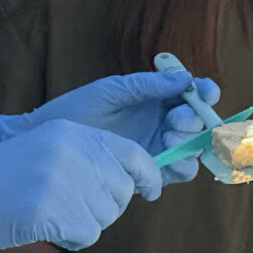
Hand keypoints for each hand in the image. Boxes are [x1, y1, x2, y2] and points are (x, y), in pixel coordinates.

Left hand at [0, 69, 219, 183]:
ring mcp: (157, 149)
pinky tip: (170, 163)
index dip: (205, 93)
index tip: (205, 92)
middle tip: (175, 120)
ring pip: (191, 150)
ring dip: (190, 145)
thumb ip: (147, 86)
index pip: (191, 95)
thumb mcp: (112, 91)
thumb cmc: (76, 110)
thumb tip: (185, 78)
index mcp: (156, 100)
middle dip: (194, 120)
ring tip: (170, 138)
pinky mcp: (147, 173)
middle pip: (197, 123)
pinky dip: (180, 169)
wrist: (47, 140)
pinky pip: (175, 173)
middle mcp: (161, 124)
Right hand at [0, 121, 162, 252]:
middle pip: (121, 191)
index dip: (149, 174)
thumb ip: (87, 157)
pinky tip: (41, 224)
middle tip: (68, 206)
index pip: (132, 153)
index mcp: (72, 132)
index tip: (153, 189)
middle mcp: (72, 151)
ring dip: (83, 223)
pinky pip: (86, 234)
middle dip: (106, 206)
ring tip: (47, 211)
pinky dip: (68, 236)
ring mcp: (63, 179)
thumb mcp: (46, 151)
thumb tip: (134, 181)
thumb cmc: (0, 180)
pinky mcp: (53, 209)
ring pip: (105, 215)